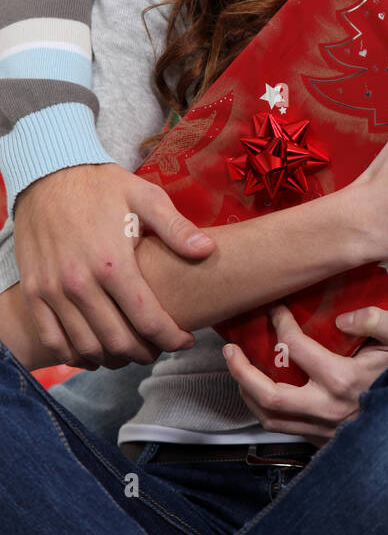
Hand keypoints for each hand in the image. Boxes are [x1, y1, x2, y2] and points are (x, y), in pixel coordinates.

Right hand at [14, 163, 215, 368]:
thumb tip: (207, 250)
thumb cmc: (101, 186)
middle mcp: (81, 283)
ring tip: (132, 352)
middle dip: (146, 353)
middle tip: (160, 349)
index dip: (171, 339)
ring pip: (87, 347)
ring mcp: (53, 291)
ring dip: (113, 359)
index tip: (185, 341)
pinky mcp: (34, 292)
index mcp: (113, 263)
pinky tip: (94, 352)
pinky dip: (75, 355)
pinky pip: (53, 340)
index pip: (148, 320)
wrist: (49, 175)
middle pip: (119, 341)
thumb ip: (176, 227)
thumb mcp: (145, 196)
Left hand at [222, 302, 387, 445]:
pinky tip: (260, 392)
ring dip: (247, 392)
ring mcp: (321, 429)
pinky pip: (283, 428)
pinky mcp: (320, 441)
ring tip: (238, 370)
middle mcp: (326, 408)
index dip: (280, 326)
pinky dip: (265, 409)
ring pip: (269, 417)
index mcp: (342, 380)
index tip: (275, 312)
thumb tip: (343, 319)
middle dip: (242, 371)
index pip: (296, 349)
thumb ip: (377, 320)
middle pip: (269, 395)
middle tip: (231, 350)